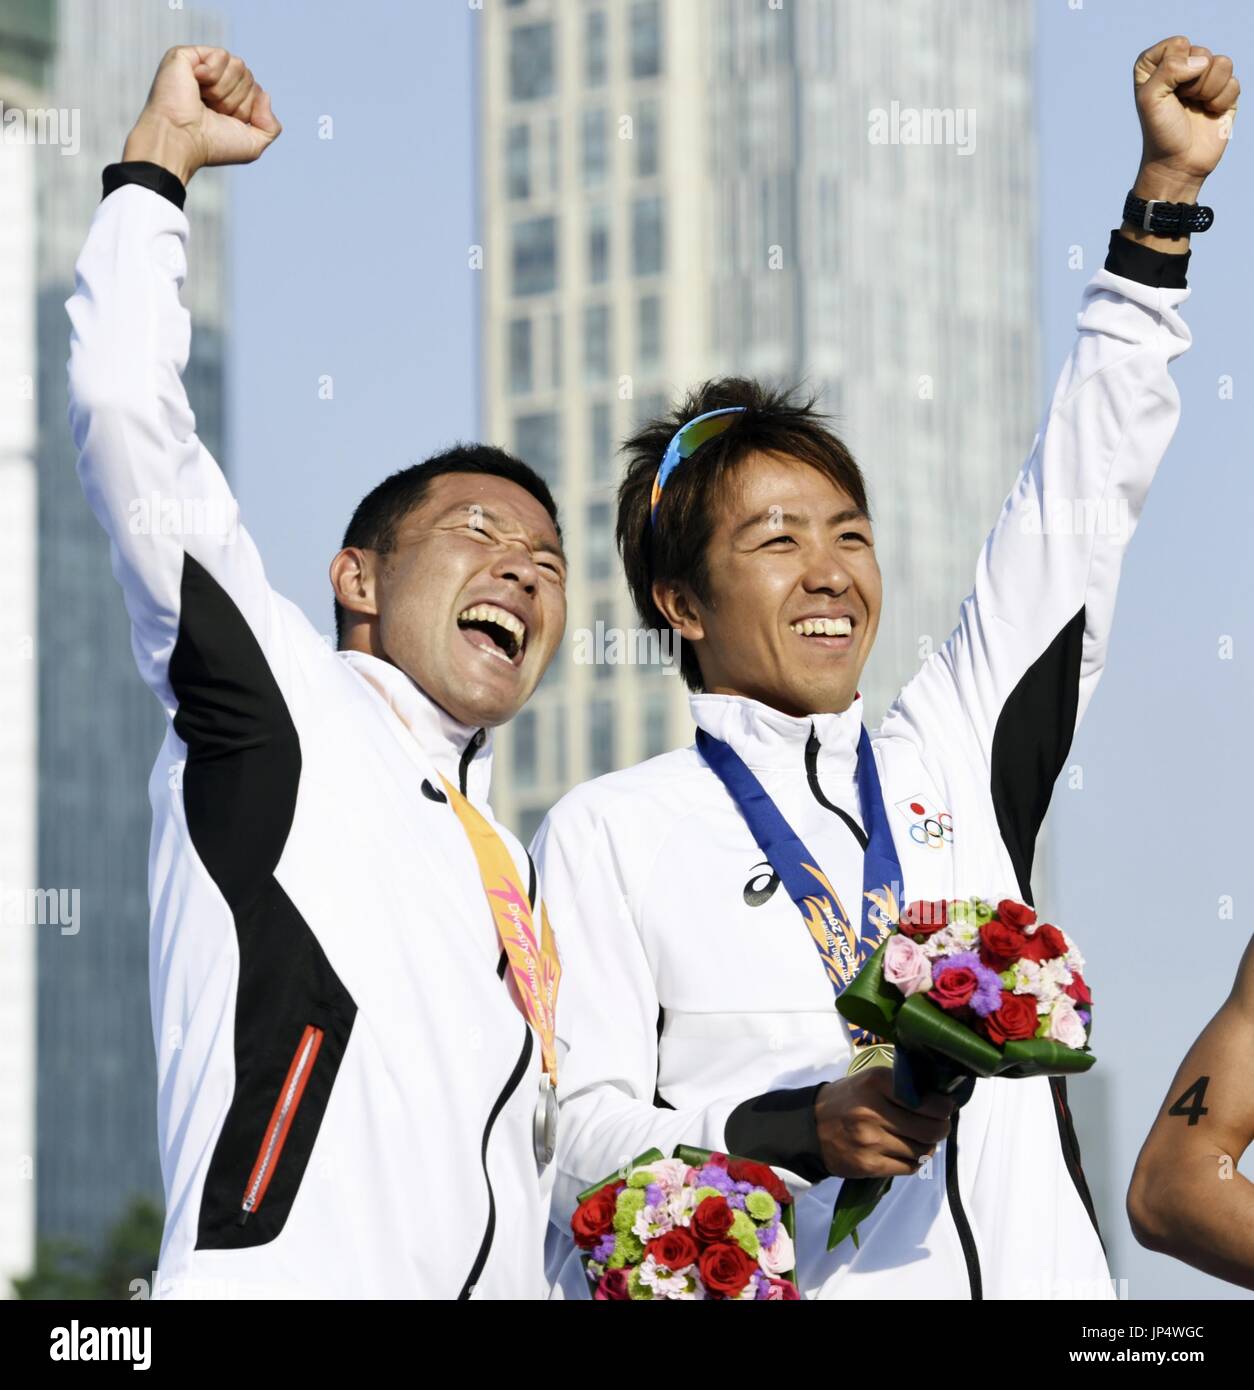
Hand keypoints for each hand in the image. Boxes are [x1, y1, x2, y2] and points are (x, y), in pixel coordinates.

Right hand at [122, 46, 280, 184]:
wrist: (181, 140)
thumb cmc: (212, 146)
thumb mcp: (253, 145)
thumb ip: (271, 126)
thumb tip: (264, 94)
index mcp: (228, 101)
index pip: (256, 91)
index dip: (247, 109)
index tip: (226, 122)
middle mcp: (214, 83)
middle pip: (248, 77)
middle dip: (236, 100)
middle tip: (213, 112)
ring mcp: (200, 67)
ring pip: (238, 65)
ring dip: (225, 90)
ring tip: (204, 100)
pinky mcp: (187, 55)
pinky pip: (221, 55)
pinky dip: (214, 74)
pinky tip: (197, 83)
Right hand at [814, 1068, 954, 1179]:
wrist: (811, 1126)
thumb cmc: (849, 1099)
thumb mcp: (871, 1079)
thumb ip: (902, 1085)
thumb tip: (940, 1099)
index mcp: (877, 1084)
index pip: (928, 1102)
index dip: (944, 1107)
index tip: (945, 1107)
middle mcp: (874, 1112)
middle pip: (930, 1130)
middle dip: (941, 1129)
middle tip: (939, 1126)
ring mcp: (871, 1141)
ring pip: (922, 1150)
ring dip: (927, 1146)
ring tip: (920, 1139)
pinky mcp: (869, 1166)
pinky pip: (908, 1167)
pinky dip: (914, 1161)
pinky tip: (906, 1152)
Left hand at [1132, 36, 1239, 198]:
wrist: (1179, 163)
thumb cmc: (1160, 132)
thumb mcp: (1150, 98)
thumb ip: (1169, 68)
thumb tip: (1202, 62)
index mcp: (1158, 67)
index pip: (1177, 43)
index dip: (1174, 65)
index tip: (1164, 90)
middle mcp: (1182, 70)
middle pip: (1201, 52)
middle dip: (1193, 81)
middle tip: (1182, 103)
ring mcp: (1205, 81)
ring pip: (1222, 63)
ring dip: (1209, 90)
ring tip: (1196, 107)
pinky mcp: (1224, 93)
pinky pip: (1234, 82)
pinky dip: (1221, 101)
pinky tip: (1210, 114)